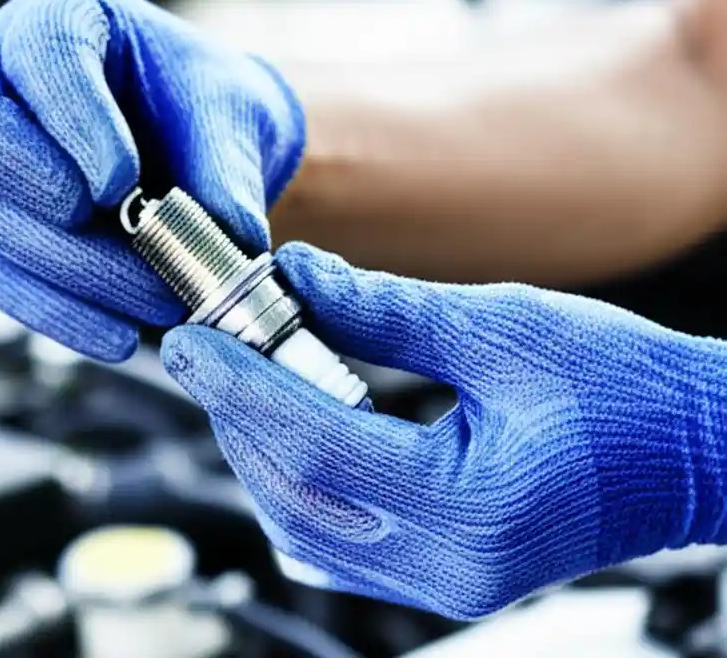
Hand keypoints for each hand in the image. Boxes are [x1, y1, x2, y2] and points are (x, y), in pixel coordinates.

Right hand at [0, 0, 304, 360]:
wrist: (195, 161)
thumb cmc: (205, 114)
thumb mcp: (234, 117)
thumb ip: (227, 167)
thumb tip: (225, 236)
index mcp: (62, 13)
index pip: (36, 46)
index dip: (70, 117)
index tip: (124, 181)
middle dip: (30, 178)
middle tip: (112, 219)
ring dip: (67, 266)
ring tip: (158, 297)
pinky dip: (52, 311)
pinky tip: (117, 334)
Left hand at [161, 241, 726, 619]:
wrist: (702, 450)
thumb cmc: (628, 385)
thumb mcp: (504, 327)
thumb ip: (387, 308)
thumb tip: (294, 275)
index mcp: (471, 506)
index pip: (311, 445)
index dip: (236, 388)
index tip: (185, 339)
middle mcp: (449, 564)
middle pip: (293, 492)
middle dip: (236, 417)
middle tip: (204, 351)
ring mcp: (446, 584)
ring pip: (303, 527)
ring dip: (260, 453)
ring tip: (242, 380)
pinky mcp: (446, 579)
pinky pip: (336, 547)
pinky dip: (297, 488)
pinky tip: (291, 434)